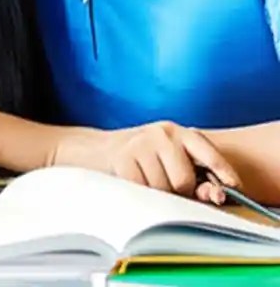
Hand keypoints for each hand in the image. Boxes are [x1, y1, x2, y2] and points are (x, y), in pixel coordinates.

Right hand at [56, 121, 239, 202]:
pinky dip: (139, 193)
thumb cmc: (137, 159)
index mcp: (176, 131)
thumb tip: (215, 194)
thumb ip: (194, 176)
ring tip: (144, 180)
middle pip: (185, 179)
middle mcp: (160, 133)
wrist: (91, 150)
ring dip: (155, 193)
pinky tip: (131, 181)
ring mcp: (140, 144)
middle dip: (178, 190)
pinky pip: (143, 190)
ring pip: (164, 188)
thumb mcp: (167, 159)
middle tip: (163, 184)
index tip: (233, 187)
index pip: (208, 152)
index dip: (223, 172)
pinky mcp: (122, 158)